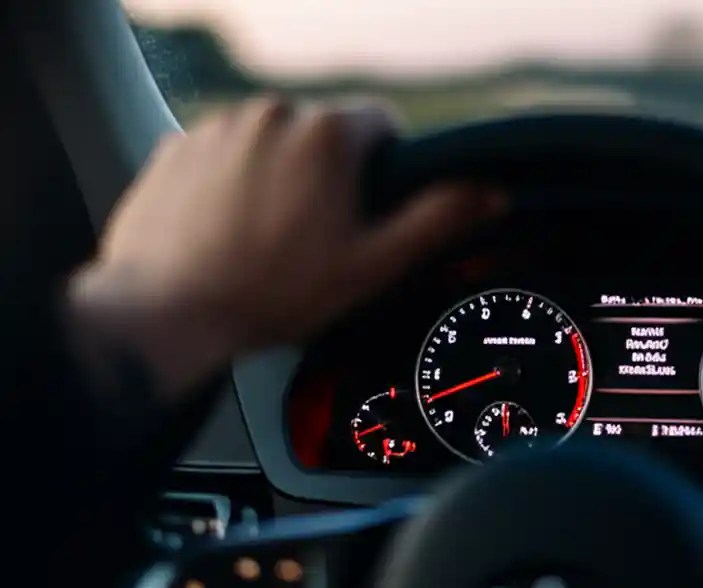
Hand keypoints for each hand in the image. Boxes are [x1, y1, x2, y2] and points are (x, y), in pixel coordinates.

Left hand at [67, 98, 502, 398]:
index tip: (371, 212)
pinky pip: (226, 155)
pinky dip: (235, 184)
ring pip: (275, 144)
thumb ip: (437, 220)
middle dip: (332, 177)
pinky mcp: (177, 148)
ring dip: (283, 178)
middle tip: (322, 239)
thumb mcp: (373, 265)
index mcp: (326, 135)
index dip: (387, 170)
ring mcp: (217, 127)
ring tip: (272, 240)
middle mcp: (271, 113)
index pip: (382, 124)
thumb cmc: (272, 294)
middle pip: (326, 135)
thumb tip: (491, 194)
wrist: (166, 314)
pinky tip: (232, 233)